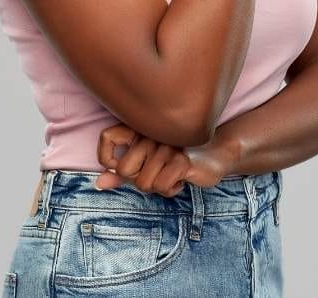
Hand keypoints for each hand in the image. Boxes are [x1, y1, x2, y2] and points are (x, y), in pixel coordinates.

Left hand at [94, 122, 232, 194]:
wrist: (218, 152)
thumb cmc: (179, 157)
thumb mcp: (148, 164)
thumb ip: (122, 172)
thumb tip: (99, 183)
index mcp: (140, 127)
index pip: (107, 136)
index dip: (106, 158)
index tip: (118, 168)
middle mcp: (150, 132)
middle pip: (124, 169)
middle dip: (137, 180)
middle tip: (155, 173)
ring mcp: (165, 145)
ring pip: (142, 183)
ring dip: (157, 187)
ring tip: (170, 175)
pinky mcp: (180, 160)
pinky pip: (161, 186)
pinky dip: (170, 190)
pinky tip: (181, 180)